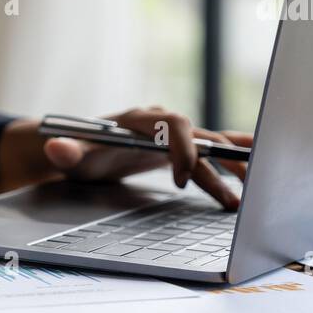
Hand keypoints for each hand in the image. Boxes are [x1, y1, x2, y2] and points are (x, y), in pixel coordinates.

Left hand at [0, 108, 252, 208]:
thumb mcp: (72, 153)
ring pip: (210, 145)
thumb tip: (55, 146)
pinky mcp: (178, 147)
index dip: (182, 150)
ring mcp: (173, 134)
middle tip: (236, 193)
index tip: (180, 180)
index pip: (173, 126)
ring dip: (232, 166)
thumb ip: (66, 151)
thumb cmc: (79, 149)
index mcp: (142, 119)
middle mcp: (162, 122)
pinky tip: (258, 167)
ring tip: (254, 189)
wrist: (82, 146)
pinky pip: (210, 150)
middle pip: (200, 135)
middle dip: (221, 162)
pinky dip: (233, 156)